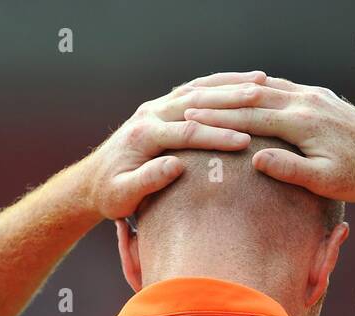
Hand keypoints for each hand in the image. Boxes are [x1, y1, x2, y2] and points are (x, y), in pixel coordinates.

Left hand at [82, 71, 272, 219]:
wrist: (92, 181)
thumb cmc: (110, 195)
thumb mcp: (123, 195)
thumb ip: (147, 180)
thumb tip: (175, 166)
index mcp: (144, 136)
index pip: (187, 132)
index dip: (217, 135)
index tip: (245, 141)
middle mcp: (150, 114)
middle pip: (196, 102)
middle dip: (231, 100)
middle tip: (262, 96)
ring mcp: (155, 108)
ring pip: (197, 89)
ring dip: (229, 84)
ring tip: (261, 82)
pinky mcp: (161, 108)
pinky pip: (193, 90)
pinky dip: (218, 85)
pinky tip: (241, 83)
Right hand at [181, 76, 354, 202]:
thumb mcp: (323, 181)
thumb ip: (289, 168)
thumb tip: (257, 159)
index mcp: (303, 123)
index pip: (251, 117)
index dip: (218, 118)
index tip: (191, 118)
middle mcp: (307, 102)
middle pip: (254, 98)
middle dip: (220, 101)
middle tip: (189, 103)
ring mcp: (315, 96)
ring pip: (268, 89)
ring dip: (237, 93)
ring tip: (210, 96)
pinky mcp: (322, 97)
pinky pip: (284, 89)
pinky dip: (260, 91)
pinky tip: (246, 95)